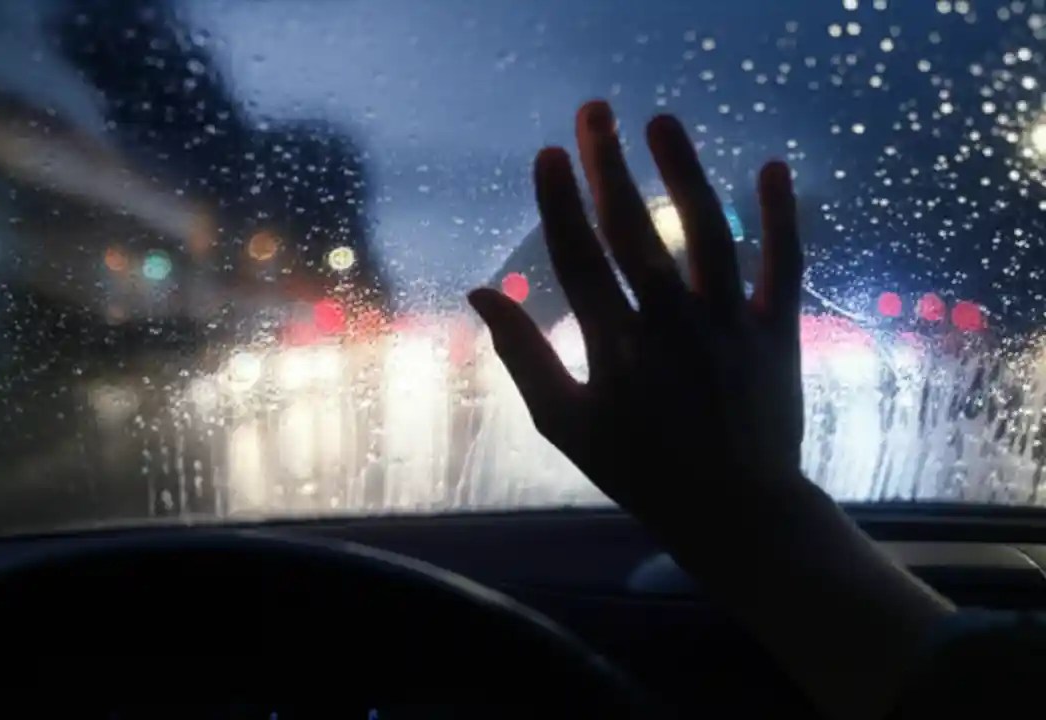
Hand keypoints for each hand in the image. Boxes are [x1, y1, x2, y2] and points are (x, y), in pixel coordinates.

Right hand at [468, 100, 802, 553]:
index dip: (559, 204)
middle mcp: (672, 328)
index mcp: (616, 350)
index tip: (547, 154)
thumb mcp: (564, 422)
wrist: (735, 511)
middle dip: (610, 168)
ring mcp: (730, 327)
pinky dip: (782, 217)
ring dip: (684, 173)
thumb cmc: (639, 469)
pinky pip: (784, 267)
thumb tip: (478, 292)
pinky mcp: (778, 333)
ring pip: (709, 236)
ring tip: (662, 122)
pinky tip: (772, 166)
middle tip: (593, 113)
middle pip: (635, 234)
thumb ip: (522, 355)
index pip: (580, 261)